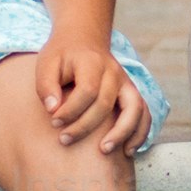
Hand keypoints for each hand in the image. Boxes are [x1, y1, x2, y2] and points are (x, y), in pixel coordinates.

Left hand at [28, 32, 151, 154]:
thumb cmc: (62, 56)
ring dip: (122, 132)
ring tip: (105, 151)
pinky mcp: (131, 93)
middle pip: (105, 103)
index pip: (87, 90)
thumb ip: (46, 85)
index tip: (54, 122)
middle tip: (64, 140)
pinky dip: (140, 133)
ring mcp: (126, 83)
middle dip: (84, 126)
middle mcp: (114, 72)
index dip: (70, 110)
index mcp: (92, 62)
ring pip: (134, 109)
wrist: (84, 39)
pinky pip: (144, 114)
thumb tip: (53, 110)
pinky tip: (128, 151)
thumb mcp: (46, 63)